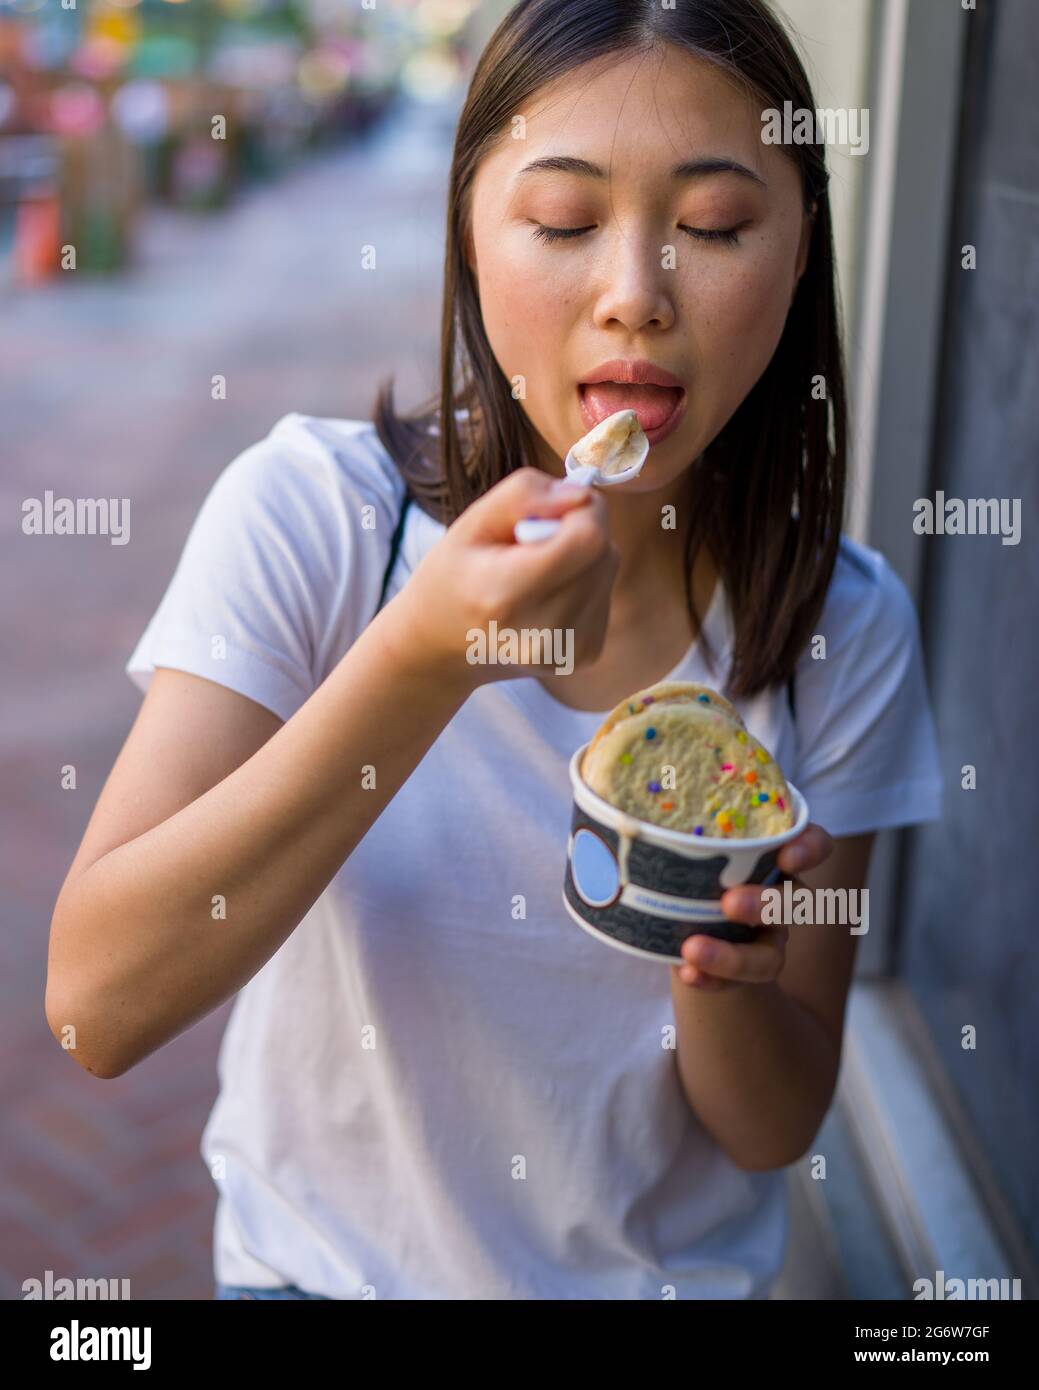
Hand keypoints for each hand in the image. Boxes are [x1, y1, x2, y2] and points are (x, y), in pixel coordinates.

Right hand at [387, 467, 618, 689]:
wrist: (441, 648)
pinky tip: (546, 595)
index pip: (588, 538)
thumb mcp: (471, 523)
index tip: (554, 509)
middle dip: (578, 531)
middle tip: (533, 544)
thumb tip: (582, 493)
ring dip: (580, 557)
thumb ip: (524, 494)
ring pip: (607, 569)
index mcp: (507, 595)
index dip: (582, 510)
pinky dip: (582, 583)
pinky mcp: (584, 654)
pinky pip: (603, 593)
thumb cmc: (452, 577)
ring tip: (535, 572)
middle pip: (602, 552)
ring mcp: (568, 650)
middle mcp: (544, 632)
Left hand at [672, 823, 834, 991]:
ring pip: (768, 955)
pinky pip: (734, 982)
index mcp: (773, 854)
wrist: (683, 919)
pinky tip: (687, 973)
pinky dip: (710, 978)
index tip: (787, 857)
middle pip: (794, 903)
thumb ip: (675, 825)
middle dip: (766, 904)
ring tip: (693, 949)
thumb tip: (630, 802)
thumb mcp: (686, 837)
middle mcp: (779, 896)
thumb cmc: (689, 859)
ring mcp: (765, 937)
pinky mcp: (742, 970)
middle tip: (729, 903)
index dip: (810, 849)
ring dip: (733, 956)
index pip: (812, 844)